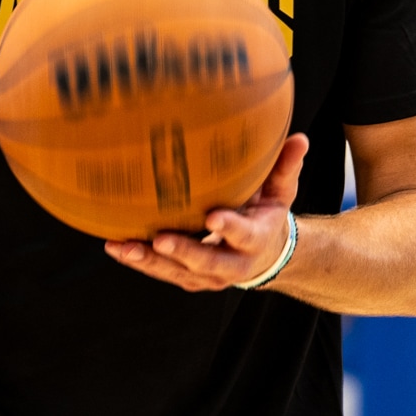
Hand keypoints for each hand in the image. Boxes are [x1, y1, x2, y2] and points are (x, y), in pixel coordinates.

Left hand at [103, 134, 309, 291]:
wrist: (265, 254)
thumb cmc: (267, 212)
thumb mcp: (280, 191)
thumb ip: (285, 166)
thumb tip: (300, 138)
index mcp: (256, 239)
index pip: (244, 235)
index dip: (229, 227)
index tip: (212, 216)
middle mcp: (233, 264)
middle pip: (206, 261)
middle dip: (182, 251)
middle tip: (159, 239)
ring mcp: (208, 276)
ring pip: (177, 272)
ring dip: (149, 261)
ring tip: (122, 247)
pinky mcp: (188, 278)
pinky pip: (162, 272)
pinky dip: (139, 261)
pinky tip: (115, 247)